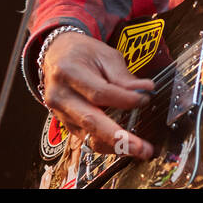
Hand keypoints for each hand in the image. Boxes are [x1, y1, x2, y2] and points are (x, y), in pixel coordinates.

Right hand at [41, 31, 155, 158]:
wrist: (57, 55)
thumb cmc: (82, 53)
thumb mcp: (105, 54)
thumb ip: (123, 76)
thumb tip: (144, 91)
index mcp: (69, 72)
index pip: (99, 92)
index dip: (124, 99)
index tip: (145, 99)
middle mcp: (61, 96)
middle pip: (91, 121)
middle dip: (119, 137)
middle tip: (141, 147)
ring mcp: (61, 113)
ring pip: (89, 135)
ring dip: (116, 146)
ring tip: (139, 149)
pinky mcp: (66, 124)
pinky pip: (87, 139)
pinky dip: (108, 144)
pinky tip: (125, 146)